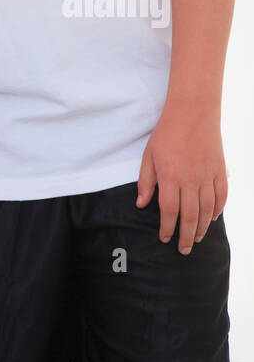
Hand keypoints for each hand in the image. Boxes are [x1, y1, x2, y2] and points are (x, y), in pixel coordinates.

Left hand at [136, 98, 226, 253]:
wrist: (192, 111)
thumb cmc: (167, 132)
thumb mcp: (149, 155)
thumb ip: (146, 181)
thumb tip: (141, 204)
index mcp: (170, 177)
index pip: (169, 211)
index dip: (167, 228)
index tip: (165, 238)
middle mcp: (190, 180)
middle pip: (190, 216)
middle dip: (186, 237)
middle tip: (183, 250)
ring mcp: (207, 176)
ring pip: (207, 210)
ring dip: (202, 228)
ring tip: (196, 238)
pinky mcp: (219, 170)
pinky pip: (221, 196)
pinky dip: (218, 210)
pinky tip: (212, 219)